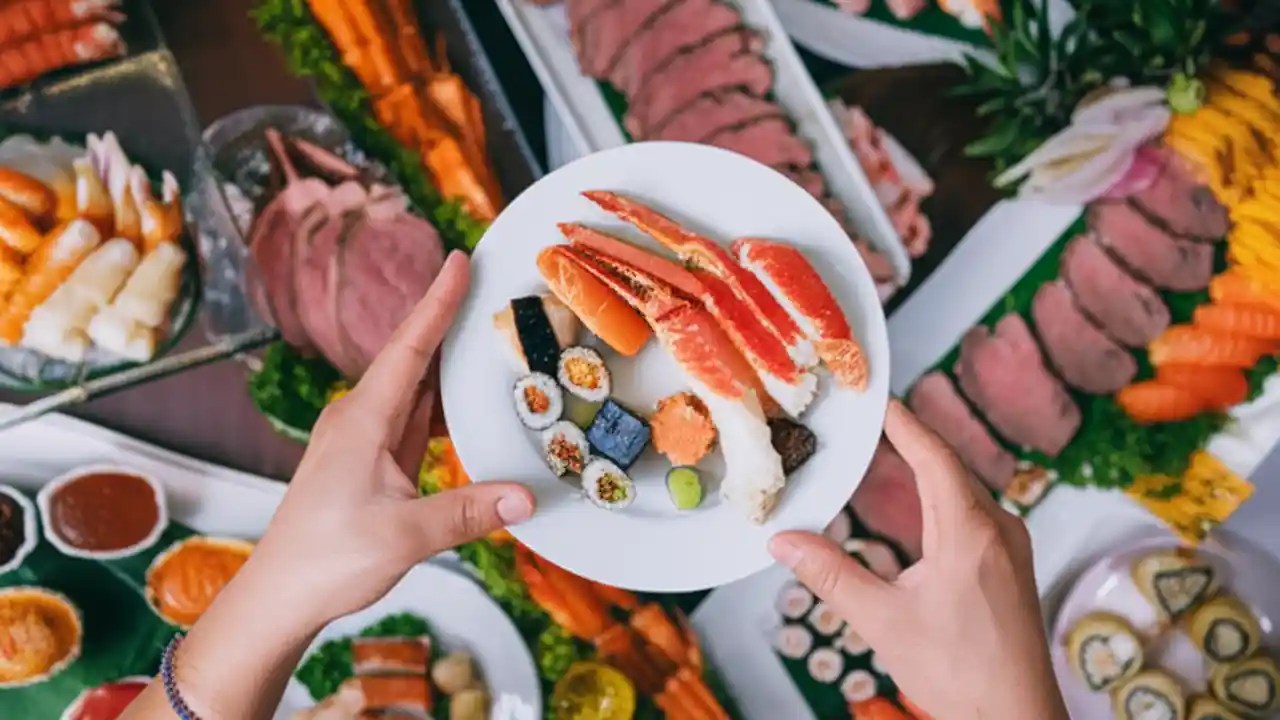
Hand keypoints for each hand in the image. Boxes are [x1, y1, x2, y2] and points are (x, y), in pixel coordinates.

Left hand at [250, 251, 535, 626]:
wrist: (281, 595)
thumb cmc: (326, 560)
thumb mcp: (404, 536)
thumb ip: (467, 513)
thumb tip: (525, 498)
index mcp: (363, 420)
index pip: (409, 347)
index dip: (437, 302)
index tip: (459, 260)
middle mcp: (360, 419)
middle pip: (414, 358)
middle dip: (452, 322)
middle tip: (493, 292)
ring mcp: (364, 440)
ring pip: (415, 391)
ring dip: (452, 370)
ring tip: (493, 345)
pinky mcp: (370, 463)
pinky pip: (414, 421)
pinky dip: (445, 411)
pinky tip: (472, 414)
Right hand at [769, 401, 1066, 719]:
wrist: (1016, 719)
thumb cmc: (962, 674)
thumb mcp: (883, 622)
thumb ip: (831, 575)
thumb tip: (784, 542)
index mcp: (970, 532)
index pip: (933, 456)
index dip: (904, 423)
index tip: (879, 399)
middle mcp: (998, 530)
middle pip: (948, 467)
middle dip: (907, 442)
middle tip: (868, 423)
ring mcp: (1009, 548)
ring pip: (962, 491)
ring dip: (923, 471)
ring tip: (885, 455)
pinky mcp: (1009, 567)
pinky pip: (972, 514)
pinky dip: (939, 500)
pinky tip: (916, 510)